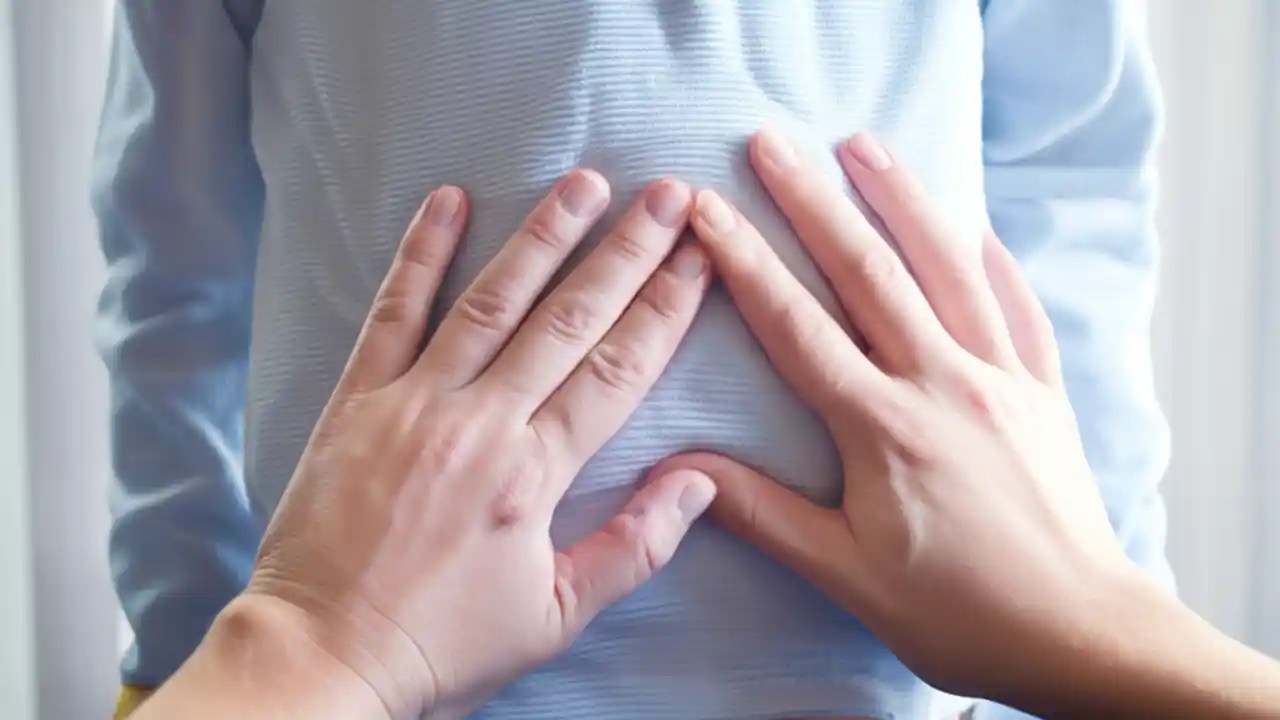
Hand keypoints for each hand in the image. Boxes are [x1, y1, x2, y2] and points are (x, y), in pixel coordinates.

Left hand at [141, 172, 715, 719]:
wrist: (324, 656)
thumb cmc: (443, 645)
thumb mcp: (557, 615)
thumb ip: (634, 546)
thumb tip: (699, 483)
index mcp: (535, 475)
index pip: (620, 369)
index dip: (667, 306)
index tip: (701, 254)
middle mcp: (482, 423)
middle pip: (570, 319)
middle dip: (626, 251)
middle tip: (667, 195)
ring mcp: (414, 403)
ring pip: (491, 301)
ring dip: (543, 237)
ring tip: (585, 183)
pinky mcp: (358, 401)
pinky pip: (392, 314)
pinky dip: (420, 255)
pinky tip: (448, 202)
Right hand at [655, 130, 1151, 707]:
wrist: (1082, 636)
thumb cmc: (959, 614)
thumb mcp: (846, 574)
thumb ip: (764, 514)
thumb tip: (684, 469)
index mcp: (884, 427)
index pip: (797, 325)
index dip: (746, 261)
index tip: (707, 208)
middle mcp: (943, 383)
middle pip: (869, 273)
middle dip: (813, 201)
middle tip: (772, 144)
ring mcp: (1003, 380)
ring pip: (948, 269)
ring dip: (902, 200)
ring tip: (863, 145)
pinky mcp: (1045, 392)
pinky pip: (1019, 307)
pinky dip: (994, 258)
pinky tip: (972, 224)